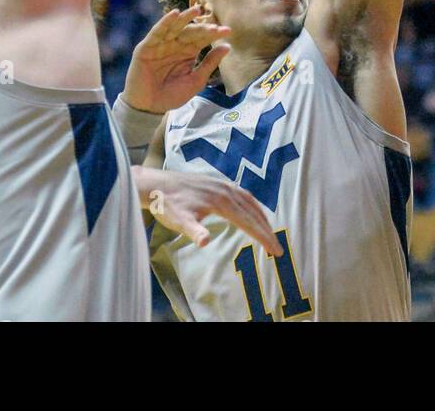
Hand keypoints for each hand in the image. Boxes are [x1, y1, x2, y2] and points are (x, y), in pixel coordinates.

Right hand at [122, 3, 231, 113]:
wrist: (149, 108)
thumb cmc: (172, 95)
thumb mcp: (195, 80)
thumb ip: (209, 63)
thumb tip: (228, 47)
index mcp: (188, 51)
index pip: (203, 38)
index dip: (214, 34)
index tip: (227, 31)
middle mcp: (175, 45)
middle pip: (191, 32)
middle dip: (203, 28)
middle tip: (215, 27)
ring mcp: (161, 44)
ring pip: (175, 27)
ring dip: (185, 17)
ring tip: (197, 10)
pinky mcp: (146, 46)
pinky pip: (157, 32)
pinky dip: (165, 22)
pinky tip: (175, 14)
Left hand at [139, 167, 282, 256]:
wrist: (156, 184)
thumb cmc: (167, 205)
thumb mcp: (179, 220)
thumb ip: (194, 230)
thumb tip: (205, 241)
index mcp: (221, 202)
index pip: (249, 222)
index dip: (263, 237)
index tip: (276, 251)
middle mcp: (227, 191)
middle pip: (253, 212)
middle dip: (267, 230)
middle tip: (278, 248)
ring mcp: (223, 185)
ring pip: (250, 202)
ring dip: (262, 217)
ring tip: (270, 232)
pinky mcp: (218, 183)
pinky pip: (242, 195)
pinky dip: (253, 205)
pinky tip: (251, 210)